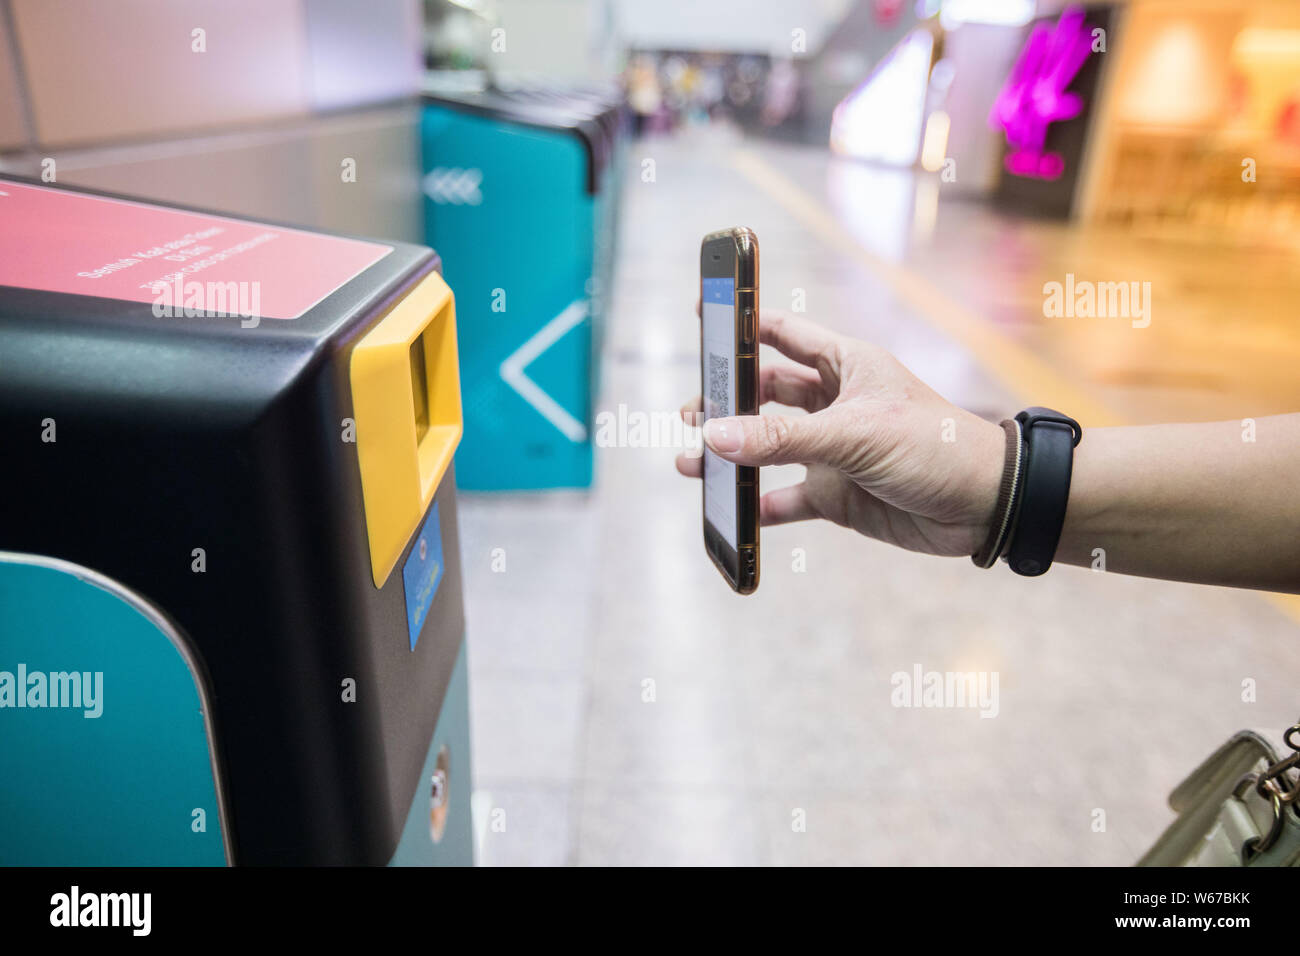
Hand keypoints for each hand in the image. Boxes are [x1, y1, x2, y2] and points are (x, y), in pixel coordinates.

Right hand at [677, 312, 1006, 557]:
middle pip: (764, 395)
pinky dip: (759, 506)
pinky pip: (786, 499)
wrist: (986, 506)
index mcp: (845, 366)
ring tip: (691, 465)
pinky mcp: (837, 495)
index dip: (744, 324)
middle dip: (725, 402)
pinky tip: (735, 510)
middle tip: (690, 412)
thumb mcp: (855, 434)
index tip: (703, 315)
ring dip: (731, 456)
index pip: (784, 334)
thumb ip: (782, 438)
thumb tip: (716, 436)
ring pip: (767, 449)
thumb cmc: (936, 446)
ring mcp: (833, 451)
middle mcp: (834, 404)